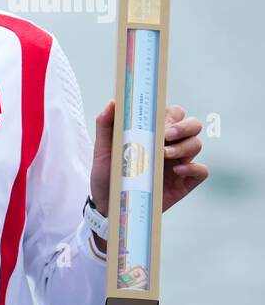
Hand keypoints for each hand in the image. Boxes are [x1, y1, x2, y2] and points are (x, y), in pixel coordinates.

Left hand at [91, 100, 209, 215]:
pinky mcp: (185, 182)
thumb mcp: (103, 149)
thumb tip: (114, 101)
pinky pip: (202, 171)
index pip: (174, 113)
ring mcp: (180, 162)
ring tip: (163, 155)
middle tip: (165, 135)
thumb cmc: (107, 173)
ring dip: (184, 146)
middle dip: (184, 126)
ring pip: (197, 144)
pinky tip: (177, 170)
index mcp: (155, 133)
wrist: (109, 203)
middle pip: (193, 125)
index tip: (158, 122)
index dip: (171, 114)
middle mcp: (171, 145)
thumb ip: (106, 125)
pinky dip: (194, 168)